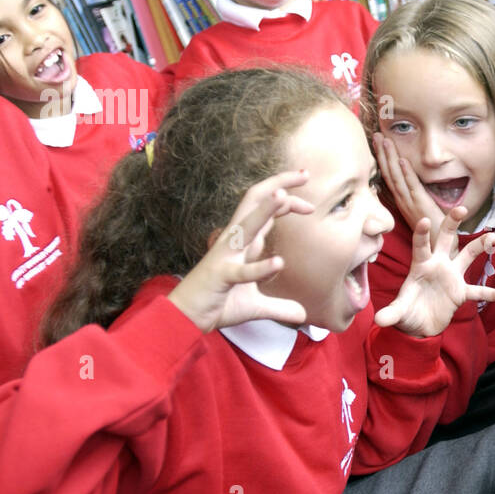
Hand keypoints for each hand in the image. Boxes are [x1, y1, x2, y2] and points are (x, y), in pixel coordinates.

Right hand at [167, 170, 313, 332]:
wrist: (185, 320)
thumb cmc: (218, 304)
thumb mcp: (255, 306)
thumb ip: (279, 307)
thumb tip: (302, 315)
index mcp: (242, 242)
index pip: (264, 210)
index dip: (287, 200)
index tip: (310, 204)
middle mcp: (234, 242)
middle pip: (255, 202)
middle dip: (279, 183)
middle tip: (305, 173)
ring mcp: (226, 257)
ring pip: (246, 226)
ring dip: (264, 210)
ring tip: (282, 195)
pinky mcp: (220, 277)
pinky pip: (241, 271)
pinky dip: (259, 268)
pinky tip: (278, 263)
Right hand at [373, 132, 446, 239]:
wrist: (442, 249)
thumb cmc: (435, 231)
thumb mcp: (424, 210)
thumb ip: (419, 196)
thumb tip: (418, 181)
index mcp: (403, 202)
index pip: (389, 177)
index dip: (383, 160)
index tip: (379, 144)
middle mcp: (403, 202)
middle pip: (388, 174)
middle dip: (382, 154)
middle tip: (376, 135)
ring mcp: (410, 203)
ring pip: (396, 177)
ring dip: (390, 158)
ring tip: (384, 140)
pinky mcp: (421, 205)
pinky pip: (411, 186)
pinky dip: (406, 173)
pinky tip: (401, 159)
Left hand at [375, 206, 494, 336]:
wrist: (418, 326)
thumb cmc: (406, 313)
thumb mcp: (398, 313)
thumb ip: (391, 314)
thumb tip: (379, 320)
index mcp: (420, 266)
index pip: (421, 246)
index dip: (423, 234)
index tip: (426, 220)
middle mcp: (438, 266)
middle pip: (446, 239)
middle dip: (452, 223)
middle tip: (461, 208)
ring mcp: (452, 277)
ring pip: (468, 256)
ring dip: (480, 246)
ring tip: (493, 237)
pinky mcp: (461, 292)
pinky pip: (479, 291)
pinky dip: (491, 293)